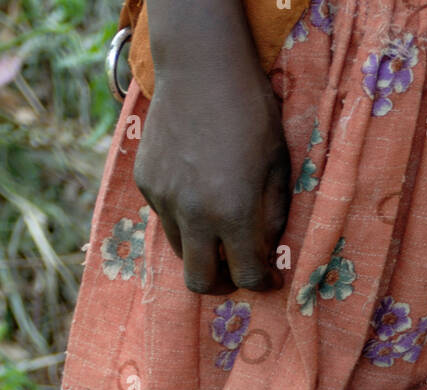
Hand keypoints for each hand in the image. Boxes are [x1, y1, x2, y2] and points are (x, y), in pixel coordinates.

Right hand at [134, 32, 290, 293]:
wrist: (201, 67)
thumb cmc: (251, 113)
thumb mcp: (277, 167)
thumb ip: (273, 218)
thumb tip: (267, 253)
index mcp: (233, 213)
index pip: (245, 276)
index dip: (262, 284)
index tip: (270, 280)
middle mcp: (194, 213)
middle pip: (200, 281)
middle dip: (221, 284)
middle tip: (235, 272)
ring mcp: (164, 199)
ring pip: (180, 250)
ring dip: (201, 250)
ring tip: (219, 229)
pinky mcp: (146, 182)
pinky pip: (165, 217)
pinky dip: (183, 218)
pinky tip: (197, 190)